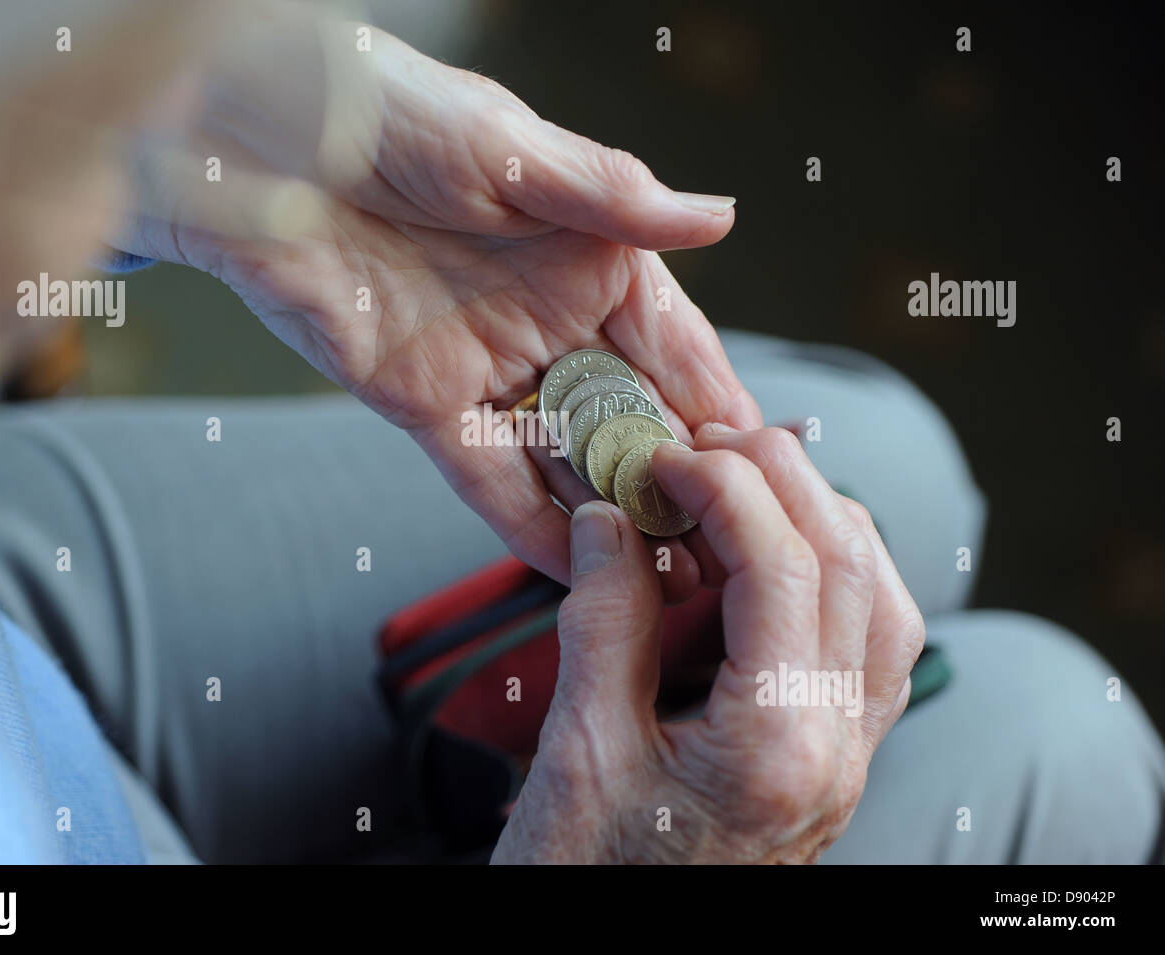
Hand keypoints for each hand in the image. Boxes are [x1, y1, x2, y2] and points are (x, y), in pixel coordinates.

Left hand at [118, 14, 761, 598]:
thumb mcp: (512, 149)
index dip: (719, 406)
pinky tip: (576, 568)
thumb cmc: (393, 117)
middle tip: (729, 547)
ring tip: (668, 577)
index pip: (676, 346)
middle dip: (675, 480)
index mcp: (589, 258)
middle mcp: (550, 321)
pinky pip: (487, 478)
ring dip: (614, 515)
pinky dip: (528, 524)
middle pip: (630, 416)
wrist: (266, 154)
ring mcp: (490, 371)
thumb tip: (720, 214)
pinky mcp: (425, 408)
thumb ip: (612, 198)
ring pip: (567, 458)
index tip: (767, 467)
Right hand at [490, 425, 924, 863]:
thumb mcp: (579, 744)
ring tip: (748, 486)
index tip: (665, 459)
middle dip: (783, 481)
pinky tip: (782, 559)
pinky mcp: (833, 759)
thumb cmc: (589, 876)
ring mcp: (847, 758)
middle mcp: (835, 751)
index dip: (726, 489)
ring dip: (822, 522)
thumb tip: (614, 520)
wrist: (613, 950)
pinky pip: (873, 646)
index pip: (786, 569)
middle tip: (709, 446)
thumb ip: (604, 619)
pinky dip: (837, 579)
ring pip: (884, 601)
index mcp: (775, 748)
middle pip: (851, 568)